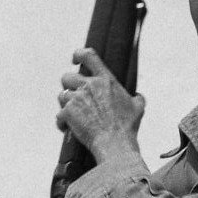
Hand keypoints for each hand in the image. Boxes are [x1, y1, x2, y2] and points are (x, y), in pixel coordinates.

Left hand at [59, 50, 146, 167]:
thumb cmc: (127, 126)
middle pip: (67, 77)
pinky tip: (68, 128)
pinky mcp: (68, 112)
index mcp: (105, 80)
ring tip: (74, 116)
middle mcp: (89, 85)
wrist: (114, 143)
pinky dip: (62, 122)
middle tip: (75, 97)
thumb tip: (138, 97)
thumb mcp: (138, 108)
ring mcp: (77, 98)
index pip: (89, 56)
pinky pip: (59, 115)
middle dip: (69, 86)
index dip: (79, 54)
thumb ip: (137, 98)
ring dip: (66, 105)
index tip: (75, 59)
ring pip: (62, 96)